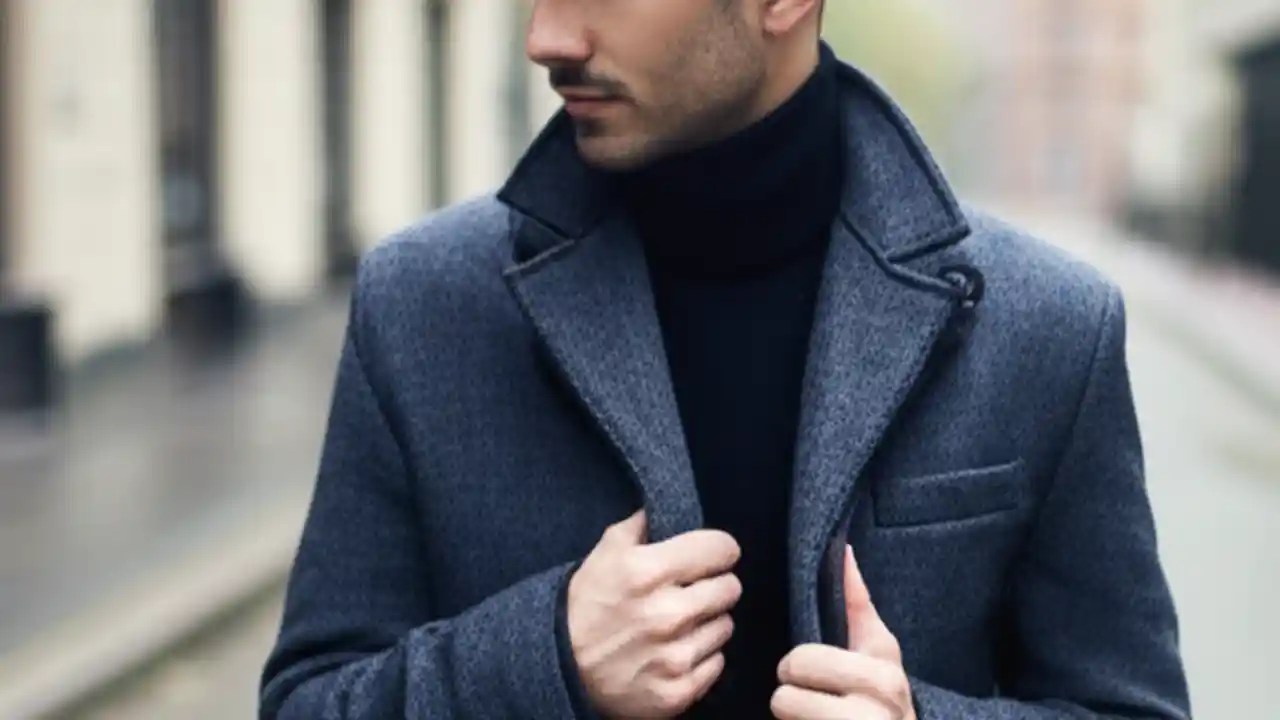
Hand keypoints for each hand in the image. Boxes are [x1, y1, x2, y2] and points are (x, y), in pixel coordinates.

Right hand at [567, 509, 742, 717]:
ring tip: (678, 623)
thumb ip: (639, 524)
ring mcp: (674, 657)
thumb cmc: (585, 607)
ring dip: (707, 622)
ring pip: (725, 626)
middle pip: (730, 587)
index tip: (708, 556)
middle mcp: (666, 615)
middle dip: (713, 585)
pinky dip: (701, 657)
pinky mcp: (678, 692)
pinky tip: (675, 651)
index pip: (721, 549)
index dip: (716, 550)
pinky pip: (716, 663)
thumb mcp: (604, 555)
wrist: (561, 671)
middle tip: (691, 591)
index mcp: (647, 573)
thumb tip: (667, 504)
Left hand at [772, 544, 916, 719]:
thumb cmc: (883, 703)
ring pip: (785, 713)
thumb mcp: (879, 654)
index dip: (797, 667)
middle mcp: (878, 705)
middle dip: (790, 695)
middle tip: (809, 702)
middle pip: (787, 689)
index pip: (804, 659)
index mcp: (883, 670)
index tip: (813, 674)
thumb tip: (842, 550)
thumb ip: (857, 605)